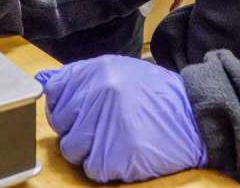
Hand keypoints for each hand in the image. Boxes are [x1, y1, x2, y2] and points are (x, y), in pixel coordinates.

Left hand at [36, 55, 206, 182]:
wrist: (195, 118)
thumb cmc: (157, 97)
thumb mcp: (121, 71)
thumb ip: (83, 77)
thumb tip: (45, 81)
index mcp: (98, 70)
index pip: (55, 92)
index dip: (64, 108)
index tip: (77, 114)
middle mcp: (99, 94)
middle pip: (63, 125)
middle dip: (79, 131)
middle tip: (105, 129)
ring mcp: (107, 124)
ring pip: (72, 150)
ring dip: (90, 152)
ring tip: (116, 141)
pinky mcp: (117, 154)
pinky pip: (93, 169)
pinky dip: (106, 167)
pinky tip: (125, 154)